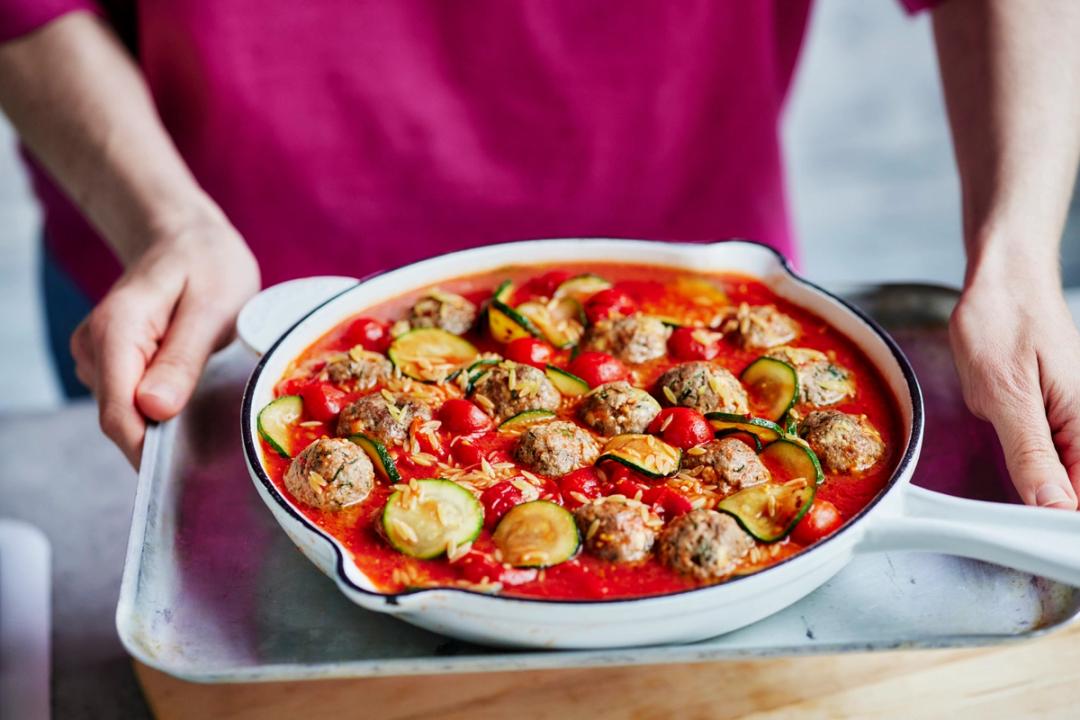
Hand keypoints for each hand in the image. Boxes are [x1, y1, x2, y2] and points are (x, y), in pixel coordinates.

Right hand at [71, 218, 259, 466]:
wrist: (188, 240)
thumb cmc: (207, 266)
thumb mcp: (210, 308)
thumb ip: (182, 358)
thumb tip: (154, 410)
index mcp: (116, 330)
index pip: (117, 412)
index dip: (148, 450)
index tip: (189, 471)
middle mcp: (95, 347)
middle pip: (119, 419)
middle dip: (162, 441)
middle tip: (217, 447)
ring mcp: (99, 357)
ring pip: (126, 415)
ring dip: (164, 426)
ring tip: (212, 411)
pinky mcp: (113, 365)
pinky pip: (133, 403)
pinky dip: (162, 411)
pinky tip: (195, 399)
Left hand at [950, 263, 1079, 508]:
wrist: (1004, 279)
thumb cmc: (1003, 323)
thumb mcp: (1005, 394)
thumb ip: (1030, 453)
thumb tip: (1051, 506)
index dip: (1059, 527)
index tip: (1032, 545)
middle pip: (1077, 492)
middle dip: (1050, 512)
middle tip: (1016, 531)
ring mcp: (1075, 421)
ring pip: (1067, 478)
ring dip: (1043, 493)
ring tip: (1018, 489)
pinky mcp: (1058, 415)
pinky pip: (1056, 457)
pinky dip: (1038, 470)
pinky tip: (1021, 468)